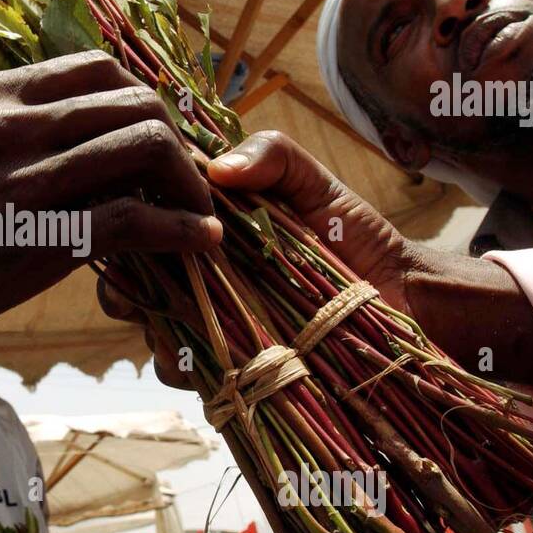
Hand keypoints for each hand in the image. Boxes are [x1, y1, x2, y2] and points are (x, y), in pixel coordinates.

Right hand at [0, 50, 223, 360]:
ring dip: (191, 180)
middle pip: (136, 99)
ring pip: (147, 144)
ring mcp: (27, 177)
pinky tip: (201, 242)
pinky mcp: (38, 238)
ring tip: (200, 209)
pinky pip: (138, 218)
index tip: (158, 136)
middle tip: (188, 177)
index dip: (144, 100)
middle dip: (179, 138)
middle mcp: (14, 121)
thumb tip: (53, 136)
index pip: (98, 67)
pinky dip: (183, 228)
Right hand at [99, 130, 419, 387]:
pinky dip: (188, 366)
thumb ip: (272, 157)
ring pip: (154, 335)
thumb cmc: (354, 235)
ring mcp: (214, 330)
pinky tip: (214, 351)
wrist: (404, 297)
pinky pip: (191, 375)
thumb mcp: (314, 183)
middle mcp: (200, 284)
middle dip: (128, 284)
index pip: (144, 229)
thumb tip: (217, 168)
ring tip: (191, 314)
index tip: (145, 220)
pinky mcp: (235, 371)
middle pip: (132, 287)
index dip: (130, 226)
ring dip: (158, 326)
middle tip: (158, 275)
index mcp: (206, 235)